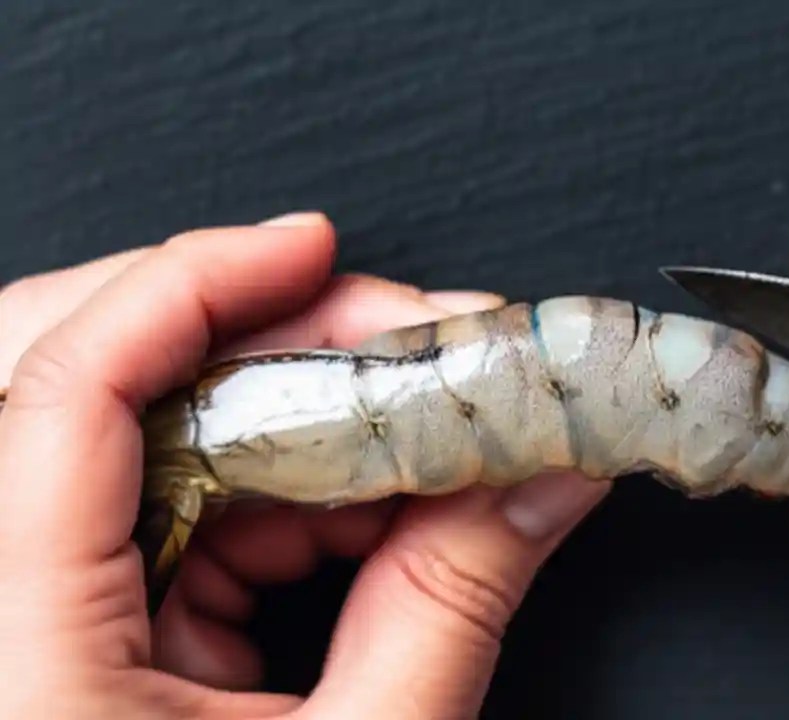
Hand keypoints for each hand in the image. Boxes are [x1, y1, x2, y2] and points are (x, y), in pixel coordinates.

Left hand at [0, 214, 610, 717]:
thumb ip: (453, 601)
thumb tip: (550, 471)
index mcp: (11, 647)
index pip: (61, 396)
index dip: (188, 286)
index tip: (314, 246)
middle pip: (94, 384)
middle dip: (270, 341)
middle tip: (405, 340)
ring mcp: (32, 605)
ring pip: (150, 436)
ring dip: (299, 414)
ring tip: (421, 423)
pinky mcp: (78, 615)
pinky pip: (177, 498)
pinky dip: (287, 481)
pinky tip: (377, 491)